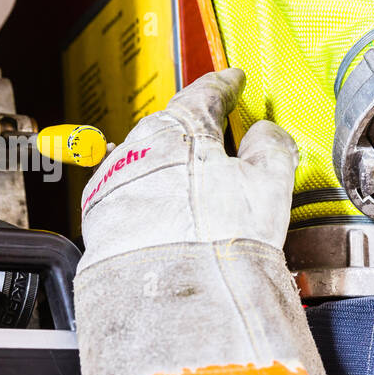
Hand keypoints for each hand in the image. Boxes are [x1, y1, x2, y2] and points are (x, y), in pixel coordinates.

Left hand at [79, 68, 298, 271]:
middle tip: (221, 138)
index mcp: (180, 127)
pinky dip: (154, 200)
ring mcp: (115, 180)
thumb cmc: (220, 240)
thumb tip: (265, 133)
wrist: (173, 295)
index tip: (233, 79)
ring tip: (200, 193)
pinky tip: (174, 220)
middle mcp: (140, 145)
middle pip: (173, 128)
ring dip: (174, 170)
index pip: (205, 93)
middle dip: (196, 131)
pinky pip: (134, 195)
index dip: (225, 84)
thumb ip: (271, 147)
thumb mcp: (269, 186)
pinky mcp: (102, 216)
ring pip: (150, 162)